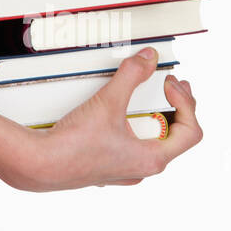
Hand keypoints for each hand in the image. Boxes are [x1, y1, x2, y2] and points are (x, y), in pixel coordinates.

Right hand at [13, 44, 201, 192]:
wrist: (40, 164)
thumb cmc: (72, 146)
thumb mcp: (108, 102)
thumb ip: (132, 76)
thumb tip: (148, 60)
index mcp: (151, 159)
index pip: (190, 131)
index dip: (186, 103)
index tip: (169, 85)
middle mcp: (140, 168)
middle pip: (173, 136)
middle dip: (172, 107)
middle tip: (166, 86)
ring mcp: (123, 169)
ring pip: (150, 142)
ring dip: (150, 117)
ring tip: (139, 99)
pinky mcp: (106, 166)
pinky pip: (128, 146)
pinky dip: (129, 127)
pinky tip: (115, 117)